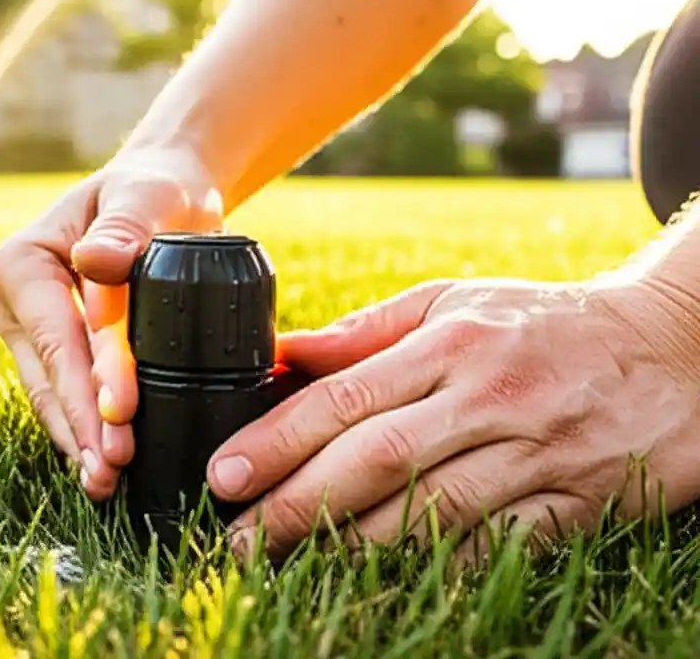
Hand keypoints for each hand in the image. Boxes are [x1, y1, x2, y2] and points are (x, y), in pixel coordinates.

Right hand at [0, 152, 223, 499]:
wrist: (162, 198)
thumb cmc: (153, 192)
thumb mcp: (145, 195)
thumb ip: (125, 227)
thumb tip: (98, 261)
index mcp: (21, 263)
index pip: (56, 334)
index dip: (85, 380)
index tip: (119, 416)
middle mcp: (14, 305)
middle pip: (49, 376)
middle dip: (82, 426)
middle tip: (112, 470)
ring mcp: (30, 337)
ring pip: (52, 398)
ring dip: (81, 442)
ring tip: (106, 484)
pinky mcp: (56, 357)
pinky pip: (69, 400)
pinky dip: (87, 433)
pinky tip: (105, 469)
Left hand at [206, 275, 699, 562]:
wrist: (674, 349)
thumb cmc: (541, 323)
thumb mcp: (454, 301)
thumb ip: (366, 330)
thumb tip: (283, 352)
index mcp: (452, 342)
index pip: (347, 395)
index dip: (279, 439)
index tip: (226, 474)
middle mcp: (491, 397)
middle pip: (378, 459)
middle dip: (297, 504)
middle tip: (238, 538)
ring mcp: (539, 454)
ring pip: (432, 512)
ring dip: (352, 545)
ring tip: (291, 563)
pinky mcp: (576, 504)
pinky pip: (495, 546)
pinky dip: (437, 567)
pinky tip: (382, 579)